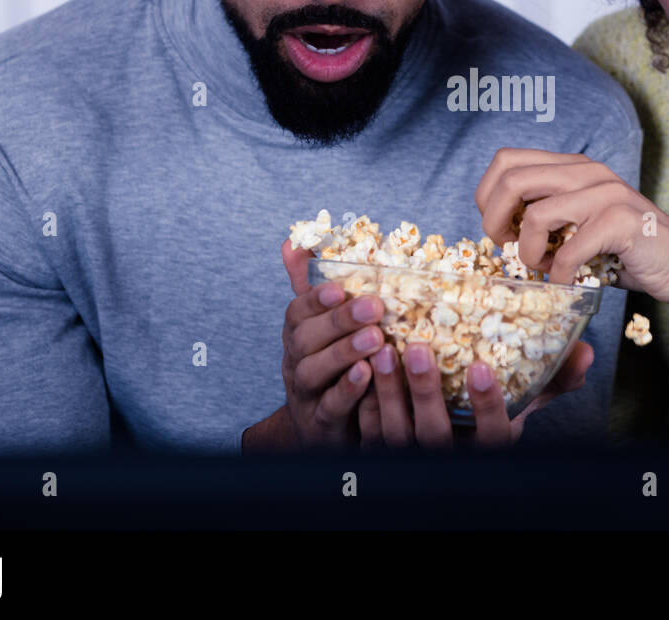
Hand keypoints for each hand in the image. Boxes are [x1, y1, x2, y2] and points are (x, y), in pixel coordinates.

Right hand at [241, 242, 385, 451]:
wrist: (321, 428)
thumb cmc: (330, 366)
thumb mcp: (322, 325)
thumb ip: (310, 286)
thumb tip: (293, 240)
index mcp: (299, 334)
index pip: (297, 311)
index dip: (314, 299)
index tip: (337, 287)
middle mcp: (296, 362)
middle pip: (306, 339)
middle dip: (338, 321)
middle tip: (373, 307)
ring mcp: (306, 394)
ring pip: (314, 372)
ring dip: (343, 353)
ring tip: (375, 339)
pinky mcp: (321, 424)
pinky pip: (330, 408)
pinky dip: (347, 391)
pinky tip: (368, 375)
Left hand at [358, 338, 594, 449]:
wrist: (443, 455)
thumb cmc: (486, 420)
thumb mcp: (522, 404)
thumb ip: (553, 379)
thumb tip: (586, 349)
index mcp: (489, 449)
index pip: (493, 437)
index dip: (487, 406)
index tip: (482, 368)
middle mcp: (450, 461)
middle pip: (436, 436)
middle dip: (426, 393)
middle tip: (417, 348)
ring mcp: (410, 462)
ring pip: (396, 434)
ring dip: (389, 393)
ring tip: (381, 351)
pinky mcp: (378, 456)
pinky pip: (367, 432)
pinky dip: (363, 402)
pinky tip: (360, 369)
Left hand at [475, 147, 668, 305]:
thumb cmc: (629, 253)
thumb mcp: (580, 226)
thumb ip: (547, 219)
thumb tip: (500, 231)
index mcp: (574, 167)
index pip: (507, 160)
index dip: (488, 196)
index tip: (499, 229)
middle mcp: (588, 171)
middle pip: (512, 178)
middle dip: (496, 220)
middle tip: (508, 249)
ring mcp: (606, 193)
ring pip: (537, 214)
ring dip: (528, 251)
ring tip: (542, 267)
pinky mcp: (621, 221)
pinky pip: (569, 250)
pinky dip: (559, 274)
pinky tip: (568, 283)